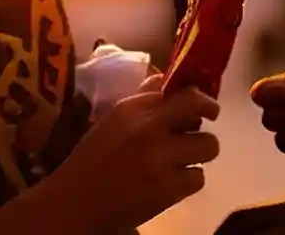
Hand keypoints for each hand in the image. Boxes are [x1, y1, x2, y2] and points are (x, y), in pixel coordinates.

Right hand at [48, 74, 220, 230]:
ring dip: (200, 151)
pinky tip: (174, 180)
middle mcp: (148, 128)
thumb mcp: (112, 121)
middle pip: (197, 105)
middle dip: (209, 112)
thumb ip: (142, 100)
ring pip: (208, 144)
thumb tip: (165, 81)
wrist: (75, 203)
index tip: (201, 103)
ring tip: (185, 157)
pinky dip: (189, 179)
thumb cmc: (92, 160)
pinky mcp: (168, 189)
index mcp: (131, 109)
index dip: (195, 95)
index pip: (175, 88)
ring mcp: (161, 159)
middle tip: (201, 125)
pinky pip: (199, 177)